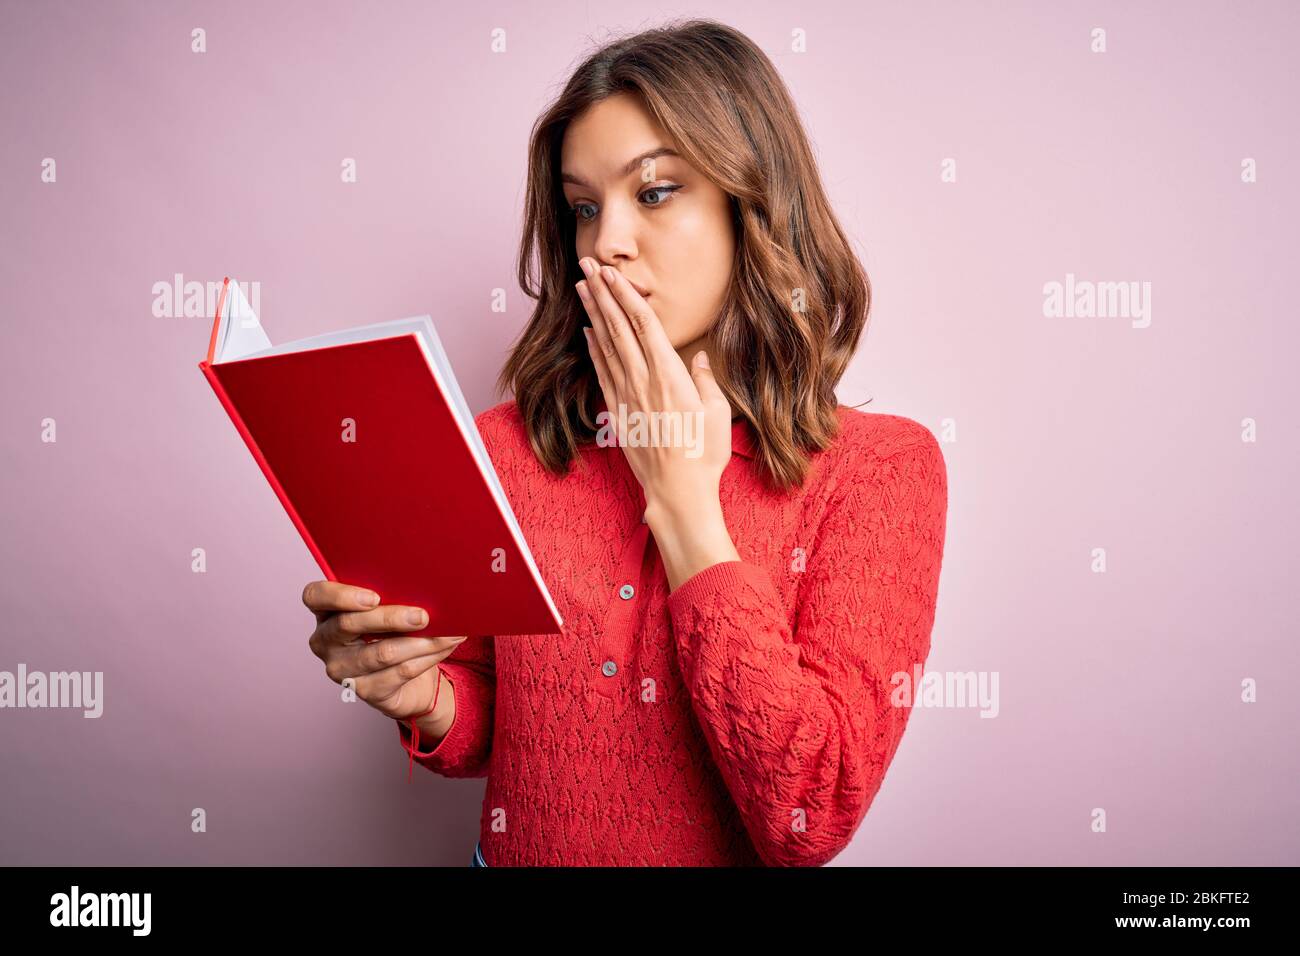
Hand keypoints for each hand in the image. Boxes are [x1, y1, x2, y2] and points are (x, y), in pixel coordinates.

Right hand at [303, 580, 463, 722]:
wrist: (408, 678)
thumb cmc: (394, 632)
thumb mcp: (387, 609)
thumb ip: (391, 595)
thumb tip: (425, 584)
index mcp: (325, 612)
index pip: (314, 596)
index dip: (340, 596)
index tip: (374, 597)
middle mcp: (325, 641)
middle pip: (349, 624)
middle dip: (391, 618)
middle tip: (423, 616)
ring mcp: (342, 670)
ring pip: (382, 652)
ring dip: (420, 641)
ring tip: (447, 633)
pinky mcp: (365, 691)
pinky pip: (400, 671)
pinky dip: (428, 657)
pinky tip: (445, 646)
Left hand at [576, 256, 731, 513]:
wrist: (677, 492)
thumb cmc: (703, 455)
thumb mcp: (717, 413)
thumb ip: (705, 381)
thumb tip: (700, 360)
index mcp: (669, 374)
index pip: (643, 324)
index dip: (625, 294)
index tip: (611, 272)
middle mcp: (643, 380)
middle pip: (618, 327)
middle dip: (602, 293)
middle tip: (587, 265)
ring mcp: (627, 396)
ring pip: (606, 345)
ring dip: (593, 313)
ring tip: (582, 288)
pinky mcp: (618, 413)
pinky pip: (603, 373)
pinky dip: (593, 349)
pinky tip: (587, 332)